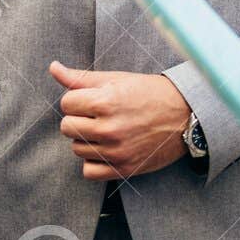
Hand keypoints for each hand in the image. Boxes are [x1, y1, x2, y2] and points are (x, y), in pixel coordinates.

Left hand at [51, 61, 189, 180]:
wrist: (185, 115)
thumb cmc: (150, 93)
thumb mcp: (118, 79)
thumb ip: (82, 77)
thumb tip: (53, 67)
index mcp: (106, 102)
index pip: (66, 103)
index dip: (79, 99)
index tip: (94, 99)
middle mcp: (109, 128)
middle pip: (67, 127)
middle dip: (79, 118)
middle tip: (100, 114)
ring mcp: (116, 151)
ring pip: (76, 149)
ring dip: (87, 139)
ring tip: (107, 129)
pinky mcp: (123, 168)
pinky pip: (88, 171)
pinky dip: (94, 162)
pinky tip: (107, 149)